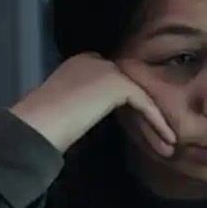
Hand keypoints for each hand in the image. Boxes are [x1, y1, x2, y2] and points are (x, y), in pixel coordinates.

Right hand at [10, 53, 177, 155]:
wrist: (37, 125)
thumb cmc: (46, 126)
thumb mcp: (70, 109)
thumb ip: (89, 105)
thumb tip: (102, 117)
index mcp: (81, 64)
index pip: (117, 86)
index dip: (135, 111)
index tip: (145, 134)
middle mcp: (95, 60)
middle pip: (132, 90)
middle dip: (149, 118)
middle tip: (163, 142)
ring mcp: (106, 69)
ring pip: (141, 97)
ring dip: (157, 123)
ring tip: (168, 147)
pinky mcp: (116, 82)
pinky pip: (144, 102)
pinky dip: (157, 121)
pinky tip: (167, 138)